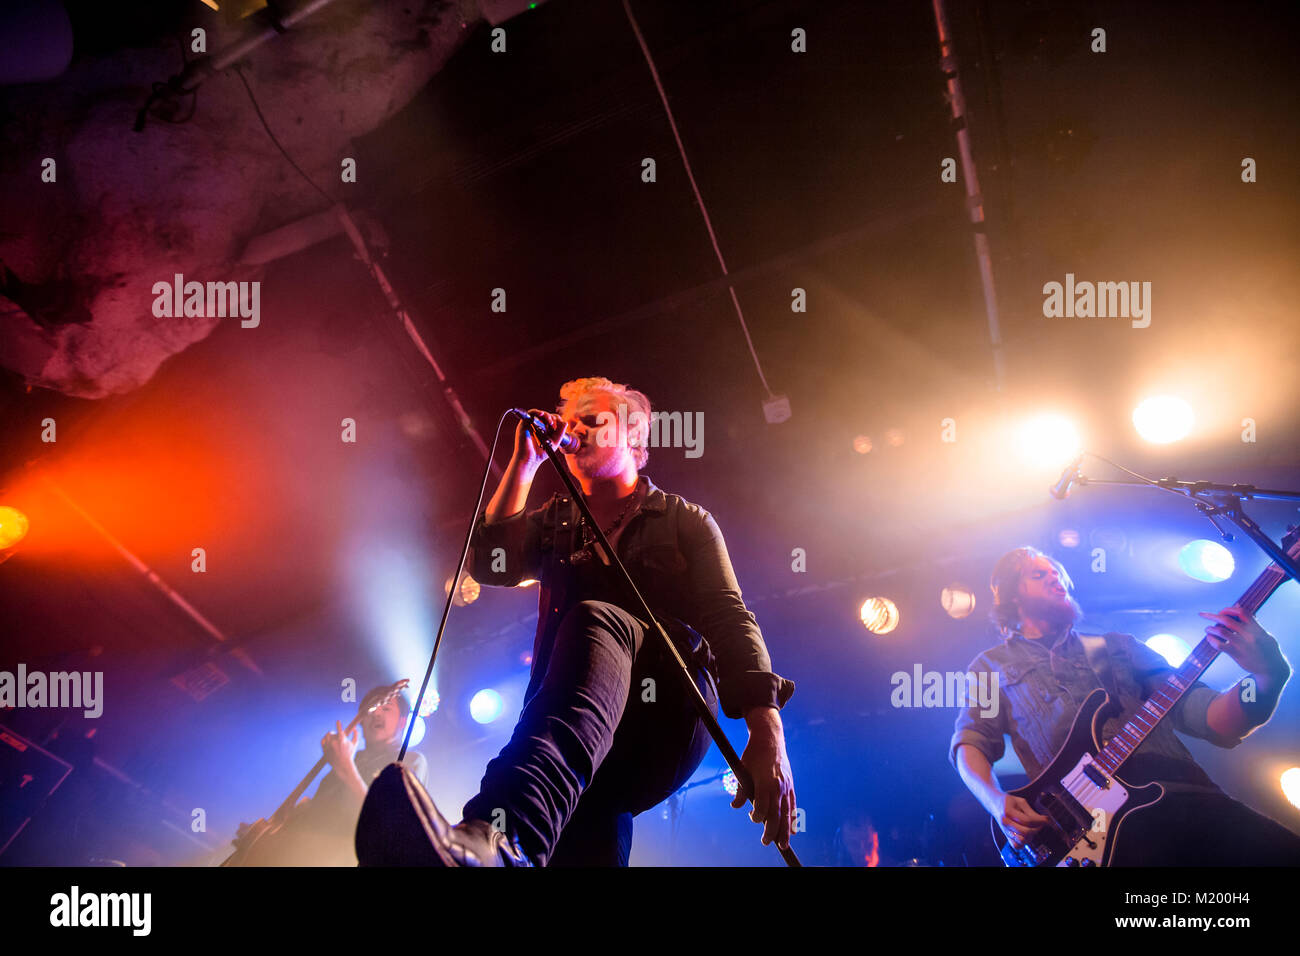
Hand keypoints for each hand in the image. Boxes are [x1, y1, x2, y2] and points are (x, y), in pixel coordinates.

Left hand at [321, 720, 357, 769]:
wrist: (342, 765)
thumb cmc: (349, 754)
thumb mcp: (354, 744)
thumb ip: (355, 735)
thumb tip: (354, 728)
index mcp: (342, 740)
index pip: (340, 730)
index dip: (339, 724)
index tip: (338, 721)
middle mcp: (334, 743)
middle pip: (331, 733)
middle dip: (334, 733)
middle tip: (336, 736)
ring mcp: (328, 746)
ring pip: (326, 736)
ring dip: (329, 735)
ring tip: (333, 739)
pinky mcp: (324, 750)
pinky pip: (323, 741)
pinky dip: (325, 739)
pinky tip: (328, 741)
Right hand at [512, 408, 570, 470]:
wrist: (530, 460)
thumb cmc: (541, 453)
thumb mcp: (554, 442)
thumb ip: (560, 433)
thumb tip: (565, 422)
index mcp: (543, 429)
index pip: (550, 418)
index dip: (556, 419)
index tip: (560, 424)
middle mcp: (536, 426)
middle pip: (545, 415)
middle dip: (551, 417)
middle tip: (553, 424)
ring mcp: (530, 425)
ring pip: (538, 413)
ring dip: (545, 414)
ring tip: (550, 421)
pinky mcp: (523, 425)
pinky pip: (529, 414)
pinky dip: (536, 412)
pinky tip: (542, 414)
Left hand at [730, 709, 795, 849]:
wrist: (770, 738)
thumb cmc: (753, 753)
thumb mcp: (742, 768)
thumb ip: (740, 789)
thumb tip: (735, 806)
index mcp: (765, 782)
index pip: (762, 806)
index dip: (757, 816)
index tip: (752, 818)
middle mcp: (778, 786)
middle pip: (776, 813)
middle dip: (772, 830)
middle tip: (766, 842)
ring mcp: (786, 786)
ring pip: (787, 812)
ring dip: (785, 830)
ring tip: (783, 845)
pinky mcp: (790, 785)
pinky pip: (793, 805)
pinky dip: (793, 818)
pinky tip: (792, 830)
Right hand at [995, 793, 1048, 849]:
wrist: (994, 803)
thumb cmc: (1009, 802)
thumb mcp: (1020, 802)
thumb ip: (1031, 812)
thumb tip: (1045, 821)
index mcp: (1008, 812)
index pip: (1027, 821)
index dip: (1040, 821)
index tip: (1047, 820)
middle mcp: (1005, 823)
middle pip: (1025, 832)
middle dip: (1036, 829)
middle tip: (1040, 824)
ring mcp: (1005, 831)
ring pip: (1021, 841)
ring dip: (1031, 836)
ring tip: (1033, 829)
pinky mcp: (1006, 836)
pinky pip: (1016, 846)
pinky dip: (1024, 843)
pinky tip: (1027, 835)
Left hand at [1199, 606, 1288, 681]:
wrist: (1272, 669)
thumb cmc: (1268, 649)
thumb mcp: (1264, 634)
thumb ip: (1251, 620)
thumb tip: (1238, 604)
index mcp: (1257, 628)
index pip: (1241, 612)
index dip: (1229, 609)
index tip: (1222, 611)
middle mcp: (1249, 635)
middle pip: (1227, 620)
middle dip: (1212, 616)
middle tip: (1203, 615)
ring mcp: (1242, 645)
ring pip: (1221, 631)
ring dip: (1210, 629)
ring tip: (1208, 629)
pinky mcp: (1236, 654)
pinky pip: (1219, 645)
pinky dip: (1211, 640)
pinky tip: (1210, 639)